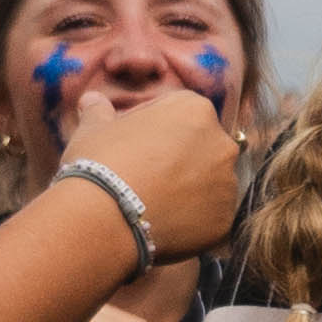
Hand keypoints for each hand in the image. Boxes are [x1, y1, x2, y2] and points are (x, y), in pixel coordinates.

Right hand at [67, 87, 241, 260]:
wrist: (106, 218)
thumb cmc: (100, 163)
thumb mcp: (92, 130)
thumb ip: (99, 111)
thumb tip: (92, 100)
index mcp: (195, 111)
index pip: (178, 110)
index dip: (153, 124)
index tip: (132, 141)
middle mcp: (222, 144)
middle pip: (199, 145)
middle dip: (176, 155)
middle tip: (143, 172)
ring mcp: (228, 183)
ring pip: (209, 181)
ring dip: (187, 187)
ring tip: (152, 200)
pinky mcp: (224, 218)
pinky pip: (210, 214)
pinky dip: (192, 217)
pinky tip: (164, 221)